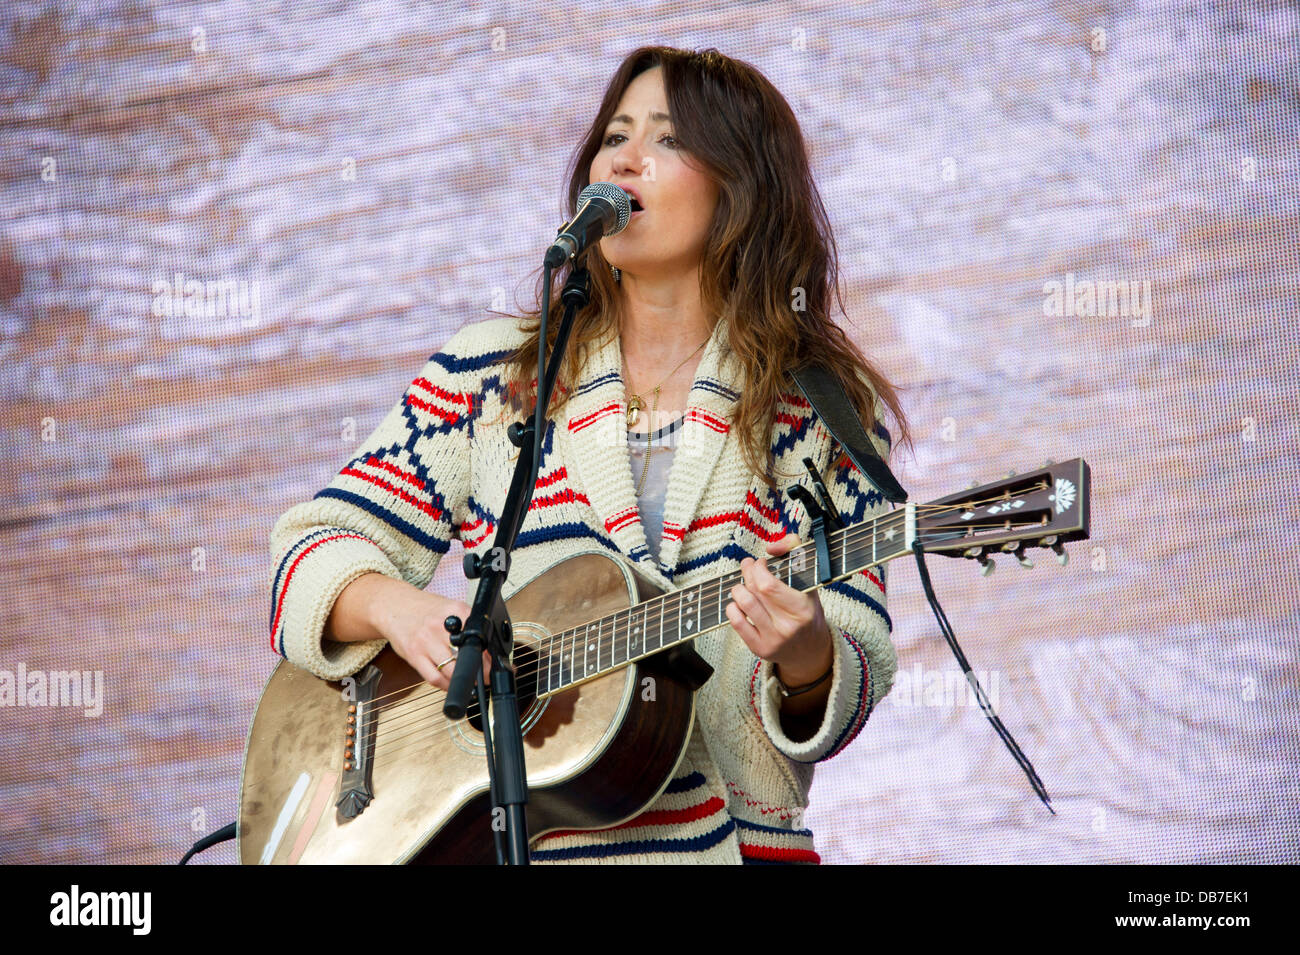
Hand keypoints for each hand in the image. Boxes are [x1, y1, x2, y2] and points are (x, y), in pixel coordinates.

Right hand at [377, 589, 492, 690]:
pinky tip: (449, 684)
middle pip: (467, 656)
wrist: (395, 605)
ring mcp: (426, 641)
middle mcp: (440, 625)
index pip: (479, 637)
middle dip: (479, 672)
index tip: (492, 665)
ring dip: (463, 682)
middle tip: (484, 678)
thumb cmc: (426, 609)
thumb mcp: (451, 609)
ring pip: (451, 670)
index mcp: (455, 611)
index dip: (489, 656)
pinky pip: (433, 677)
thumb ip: (469, 625)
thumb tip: (489, 650)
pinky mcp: (414, 654)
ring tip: (469, 683)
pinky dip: (445, 685)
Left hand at [725, 533, 833, 684]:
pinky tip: (739, 603)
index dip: (758, 568)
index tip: (761, 563)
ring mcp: (772, 639)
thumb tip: (771, 546)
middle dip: (747, 572)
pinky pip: (736, 622)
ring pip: (743, 604)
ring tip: (743, 585)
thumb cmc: (808, 614)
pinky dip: (733, 607)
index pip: (768, 584)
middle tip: (748, 566)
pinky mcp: (760, 648)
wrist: (811, 652)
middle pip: (754, 591)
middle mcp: (787, 626)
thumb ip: (795, 553)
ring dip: (738, 588)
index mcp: (802, 609)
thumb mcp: (810, 583)